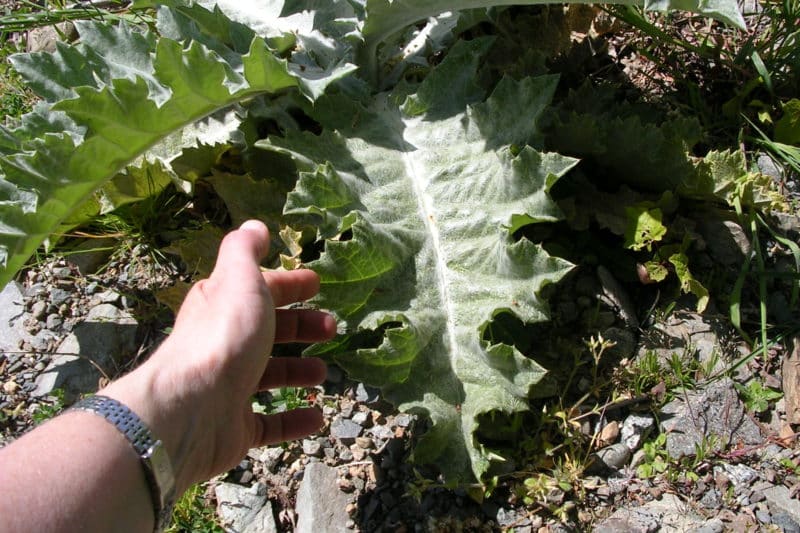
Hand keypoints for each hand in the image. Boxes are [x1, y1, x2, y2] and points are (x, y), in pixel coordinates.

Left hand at [104, 220, 335, 492]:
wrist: (191, 409)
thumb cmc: (223, 337)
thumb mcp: (239, 280)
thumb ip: (246, 251)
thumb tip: (254, 225)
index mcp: (223, 307)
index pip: (260, 291)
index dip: (288, 285)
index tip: (317, 285)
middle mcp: (224, 345)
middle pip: (268, 332)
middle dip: (300, 327)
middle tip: (331, 328)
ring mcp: (229, 388)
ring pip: (269, 376)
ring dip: (298, 371)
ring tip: (323, 373)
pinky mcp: (235, 427)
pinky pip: (270, 424)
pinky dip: (294, 421)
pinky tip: (317, 417)